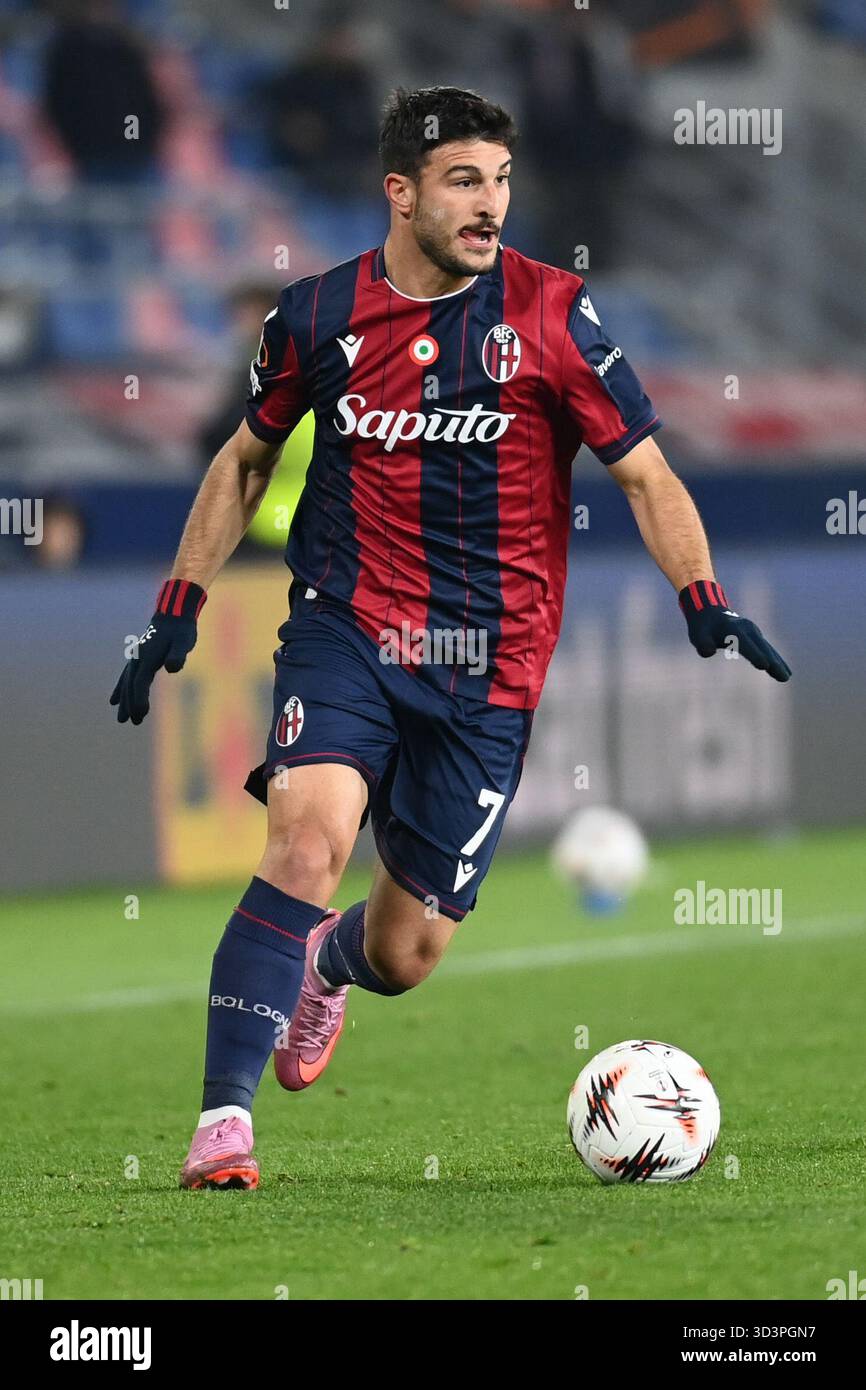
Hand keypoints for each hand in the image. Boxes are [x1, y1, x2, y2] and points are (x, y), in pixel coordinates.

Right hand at [110, 579, 206, 724]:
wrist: (173, 616)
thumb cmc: (181, 631)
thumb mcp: (185, 642)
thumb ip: (178, 655)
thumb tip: (172, 667)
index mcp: (148, 657)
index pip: (140, 682)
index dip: (139, 699)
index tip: (141, 714)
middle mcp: (138, 658)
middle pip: (130, 685)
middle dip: (131, 705)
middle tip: (133, 722)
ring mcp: (135, 658)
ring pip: (125, 683)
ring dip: (124, 701)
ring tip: (121, 719)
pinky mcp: (137, 659)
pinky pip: (125, 677)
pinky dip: (120, 689)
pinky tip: (114, 701)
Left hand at [679, 581, 790, 681]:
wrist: (710, 612)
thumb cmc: (703, 627)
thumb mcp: (697, 635)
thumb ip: (702, 643)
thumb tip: (708, 652)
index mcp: (733, 629)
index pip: (745, 644)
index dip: (754, 654)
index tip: (764, 666)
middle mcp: (747, 629)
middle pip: (762, 647)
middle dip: (773, 662)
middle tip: (783, 677)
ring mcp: (754, 632)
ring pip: (768, 649)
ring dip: (778, 663)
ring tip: (787, 677)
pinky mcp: (756, 637)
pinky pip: (768, 649)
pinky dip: (777, 659)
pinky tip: (785, 671)